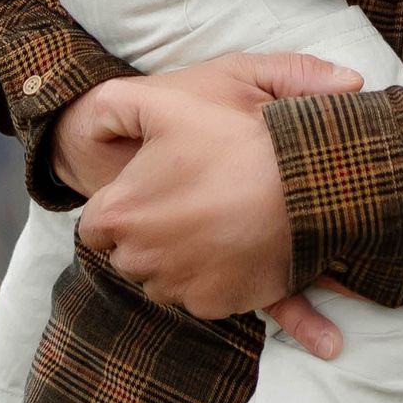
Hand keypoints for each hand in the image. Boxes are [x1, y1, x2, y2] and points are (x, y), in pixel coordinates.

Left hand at [71, 53, 357, 326]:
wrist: (308, 178)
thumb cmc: (235, 136)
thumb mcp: (168, 98)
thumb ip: (115, 104)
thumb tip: (94, 121)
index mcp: (121, 213)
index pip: (96, 224)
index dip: (123, 204)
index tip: (152, 189)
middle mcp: (140, 259)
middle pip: (130, 253)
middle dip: (151, 232)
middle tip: (189, 199)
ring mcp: (179, 286)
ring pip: (165, 277)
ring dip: (180, 256)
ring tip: (216, 218)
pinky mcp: (217, 303)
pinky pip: (202, 294)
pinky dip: (215, 275)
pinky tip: (236, 242)